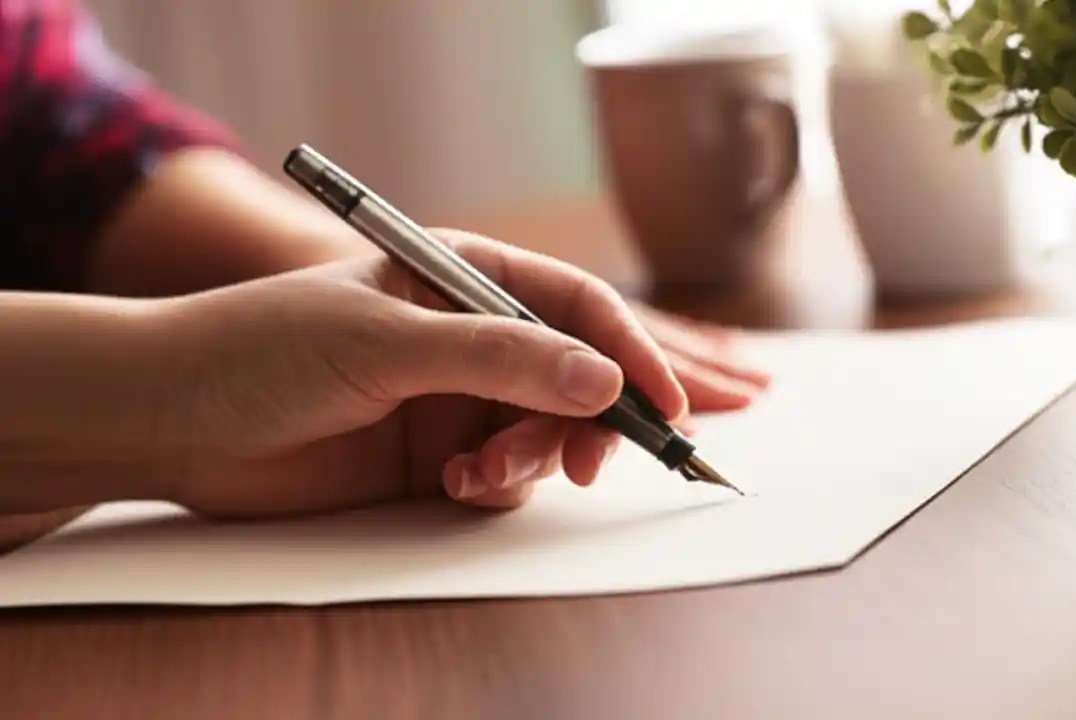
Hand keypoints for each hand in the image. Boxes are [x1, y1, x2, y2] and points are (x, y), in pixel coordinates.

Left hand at [159, 231, 767, 517]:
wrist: (171, 420)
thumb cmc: (262, 349)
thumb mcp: (386, 341)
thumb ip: (498, 358)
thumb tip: (604, 381)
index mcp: (464, 274)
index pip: (576, 306)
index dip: (629, 352)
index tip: (665, 405)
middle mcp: (471, 335)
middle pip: (576, 375)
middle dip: (588, 420)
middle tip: (580, 463)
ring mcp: (455, 398)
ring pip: (545, 432)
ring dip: (531, 458)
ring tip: (478, 474)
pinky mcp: (436, 458)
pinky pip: (505, 476)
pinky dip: (494, 486)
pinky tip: (450, 486)